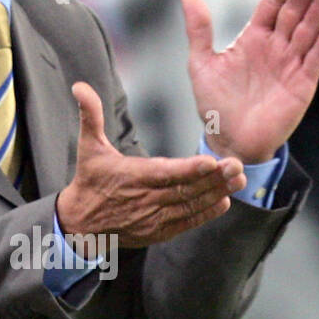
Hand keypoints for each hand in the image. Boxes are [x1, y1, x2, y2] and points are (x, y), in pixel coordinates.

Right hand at [56, 82, 245, 251]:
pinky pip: (186, 222)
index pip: (164, 173)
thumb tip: (79, 86)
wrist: (80, 225)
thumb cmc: (90, 181)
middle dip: (214, 179)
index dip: (189, 169)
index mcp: (131, 177)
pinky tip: (224, 202)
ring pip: (189, 206)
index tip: (211, 162)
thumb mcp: (88, 147)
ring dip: (216, 194)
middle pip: (185, 189)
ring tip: (239, 181)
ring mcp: (153, 218)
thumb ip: (90, 115)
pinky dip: (205, 214)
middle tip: (238, 166)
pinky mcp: (158, 231)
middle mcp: (145, 199)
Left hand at [185, 0, 318, 162]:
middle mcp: (276, 48)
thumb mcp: (202, 65)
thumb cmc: (216, 107)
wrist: (230, 142)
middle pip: (293, 12)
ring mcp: (291, 64)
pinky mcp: (303, 84)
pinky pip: (317, 57)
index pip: (271, 5)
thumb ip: (199, 32)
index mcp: (254, 39)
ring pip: (309, 29)